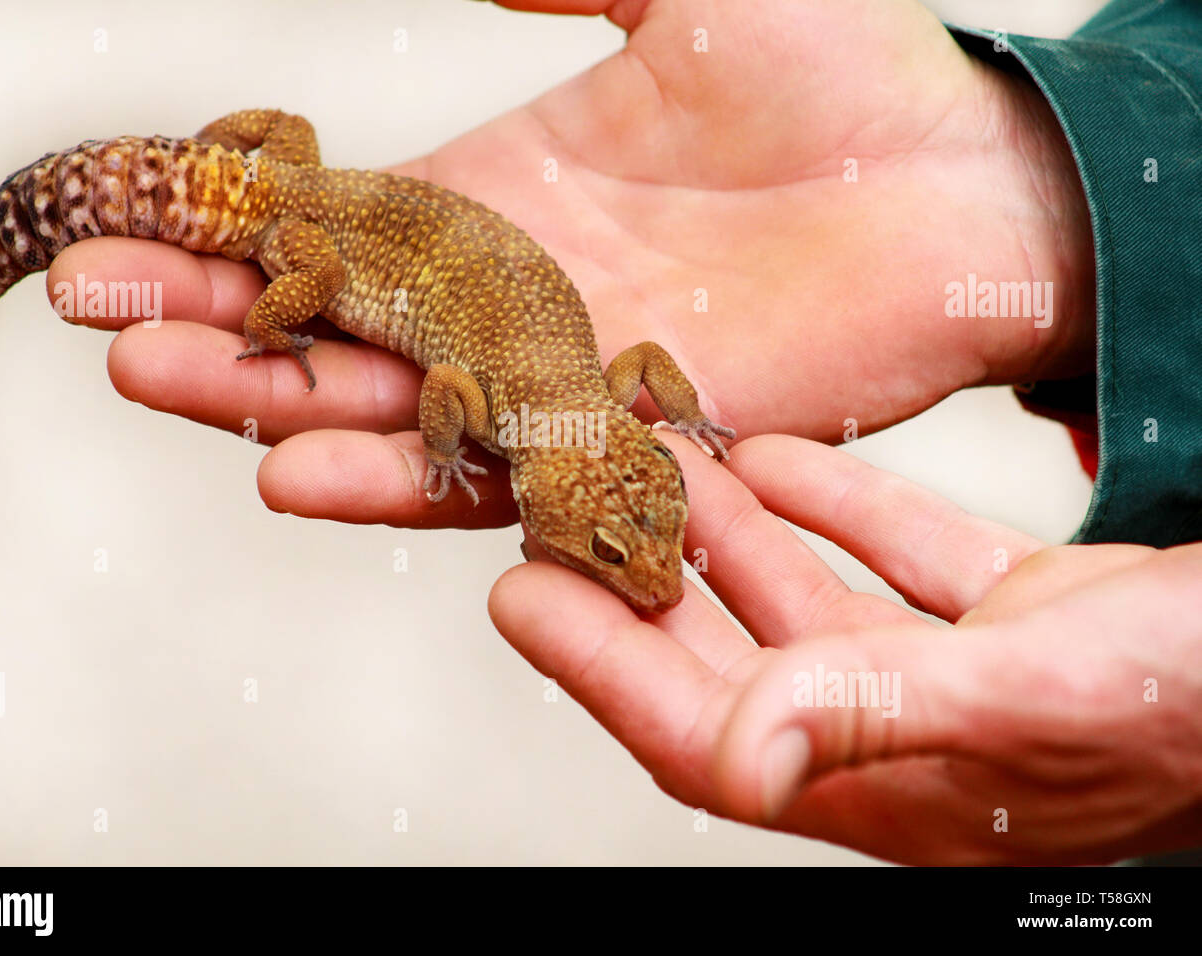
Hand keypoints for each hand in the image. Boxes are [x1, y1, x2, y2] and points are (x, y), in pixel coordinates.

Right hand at [45, 0, 1094, 530]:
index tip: (126, 217)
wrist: (956, 185)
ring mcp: (557, 378)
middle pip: (328, 321)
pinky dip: (391, 474)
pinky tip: (295, 466)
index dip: (230, 224)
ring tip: (153, 377)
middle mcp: (504, 300)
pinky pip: (488, 474)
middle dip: (210, 312)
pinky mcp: (619, 446)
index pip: (330, 223)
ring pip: (382, 406)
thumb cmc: (844, 70)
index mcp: (496, 197)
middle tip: (92, 306)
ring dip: (264, 395)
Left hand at [492, 434, 1201, 863]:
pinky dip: (836, 510)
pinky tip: (781, 461)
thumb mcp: (1032, 695)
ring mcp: (960, 675)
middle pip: (731, 664)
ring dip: (730, 539)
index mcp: (889, 781)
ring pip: (809, 604)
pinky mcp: (1014, 621)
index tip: (517, 592)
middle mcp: (909, 736)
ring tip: (658, 465)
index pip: (699, 733)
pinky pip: (895, 560)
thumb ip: (877, 717)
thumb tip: (736, 760)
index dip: (598, 667)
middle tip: (562, 510)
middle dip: (642, 588)